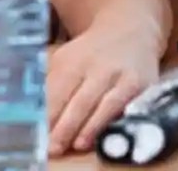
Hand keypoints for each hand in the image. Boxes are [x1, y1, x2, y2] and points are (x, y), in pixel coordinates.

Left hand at [46, 22, 160, 155]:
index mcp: (73, 61)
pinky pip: (129, 106)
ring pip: (107, 104)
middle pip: (81, 100)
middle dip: (67, 126)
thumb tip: (35, 119)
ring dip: (92, 126)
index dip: (48, 116)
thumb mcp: (66, 60)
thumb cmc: (91, 53)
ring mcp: (122, 76)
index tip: (38, 137)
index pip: (58, 93)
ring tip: (78, 144)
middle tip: (54, 147)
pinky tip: (110, 132)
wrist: (129, 30)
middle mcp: (99, 67)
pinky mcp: (143, 85)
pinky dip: (118, 120)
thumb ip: (52, 87)